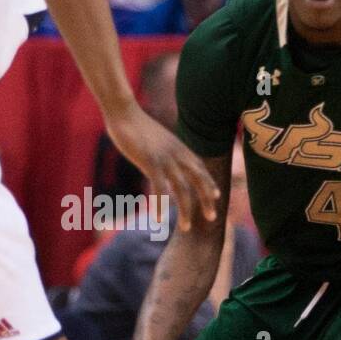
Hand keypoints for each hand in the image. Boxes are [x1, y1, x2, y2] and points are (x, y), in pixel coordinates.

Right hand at [103, 102, 218, 232]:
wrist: (124, 112)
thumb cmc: (135, 125)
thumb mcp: (156, 139)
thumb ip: (162, 151)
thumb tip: (161, 162)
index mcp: (179, 148)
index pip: (200, 167)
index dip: (209, 182)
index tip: (216, 197)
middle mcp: (177, 153)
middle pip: (198, 179)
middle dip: (207, 199)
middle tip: (212, 218)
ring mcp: (165, 158)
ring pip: (182, 189)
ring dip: (186, 210)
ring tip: (186, 227)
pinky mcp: (150, 162)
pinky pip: (160, 188)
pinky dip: (161, 205)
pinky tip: (159, 219)